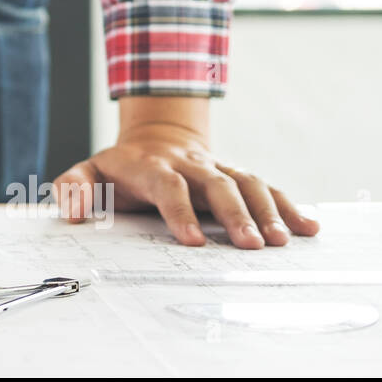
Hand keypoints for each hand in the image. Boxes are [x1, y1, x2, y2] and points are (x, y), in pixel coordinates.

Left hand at [53, 96, 319, 247]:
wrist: (155, 135)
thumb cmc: (120, 167)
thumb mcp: (88, 172)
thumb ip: (73, 188)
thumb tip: (72, 210)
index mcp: (152, 166)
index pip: (168, 186)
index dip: (180, 211)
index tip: (194, 241)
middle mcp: (190, 163)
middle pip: (216, 184)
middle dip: (235, 214)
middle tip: (251, 247)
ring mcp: (217, 166)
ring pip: (247, 182)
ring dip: (267, 211)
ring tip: (282, 242)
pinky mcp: (236, 173)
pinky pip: (267, 187)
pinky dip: (290, 206)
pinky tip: (310, 228)